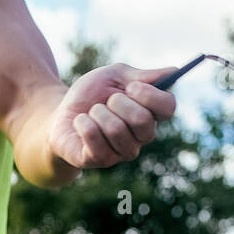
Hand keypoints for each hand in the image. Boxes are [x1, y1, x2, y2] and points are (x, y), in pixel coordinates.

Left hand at [48, 64, 176, 170]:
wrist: (61, 115)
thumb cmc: (91, 95)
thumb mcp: (114, 76)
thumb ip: (141, 75)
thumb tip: (173, 72)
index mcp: (150, 114)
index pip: (168, 107)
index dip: (151, 95)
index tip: (131, 86)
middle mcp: (140, 138)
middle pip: (143, 120)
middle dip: (119, 103)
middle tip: (107, 101)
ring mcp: (121, 153)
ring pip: (116, 129)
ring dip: (98, 113)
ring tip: (92, 112)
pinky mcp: (99, 160)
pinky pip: (94, 137)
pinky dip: (83, 122)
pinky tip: (80, 123)